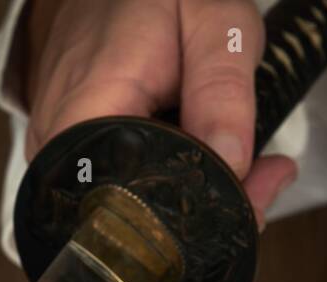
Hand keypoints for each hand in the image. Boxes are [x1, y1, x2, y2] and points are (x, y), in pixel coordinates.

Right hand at [22, 0, 298, 228]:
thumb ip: (222, 89)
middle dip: (208, 208)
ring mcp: (58, 157)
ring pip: (132, 208)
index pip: (138, 199)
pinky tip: (214, 158)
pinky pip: (124, 190)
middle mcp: (61, 146)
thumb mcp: (213, 22)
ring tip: (252, 165)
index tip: (254, 189)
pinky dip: (173, 181)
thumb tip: (231, 162)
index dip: (199, 209)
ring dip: (197, 196)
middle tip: (268, 176)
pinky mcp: (68, 160)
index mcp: (89, 111)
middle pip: (136, 214)